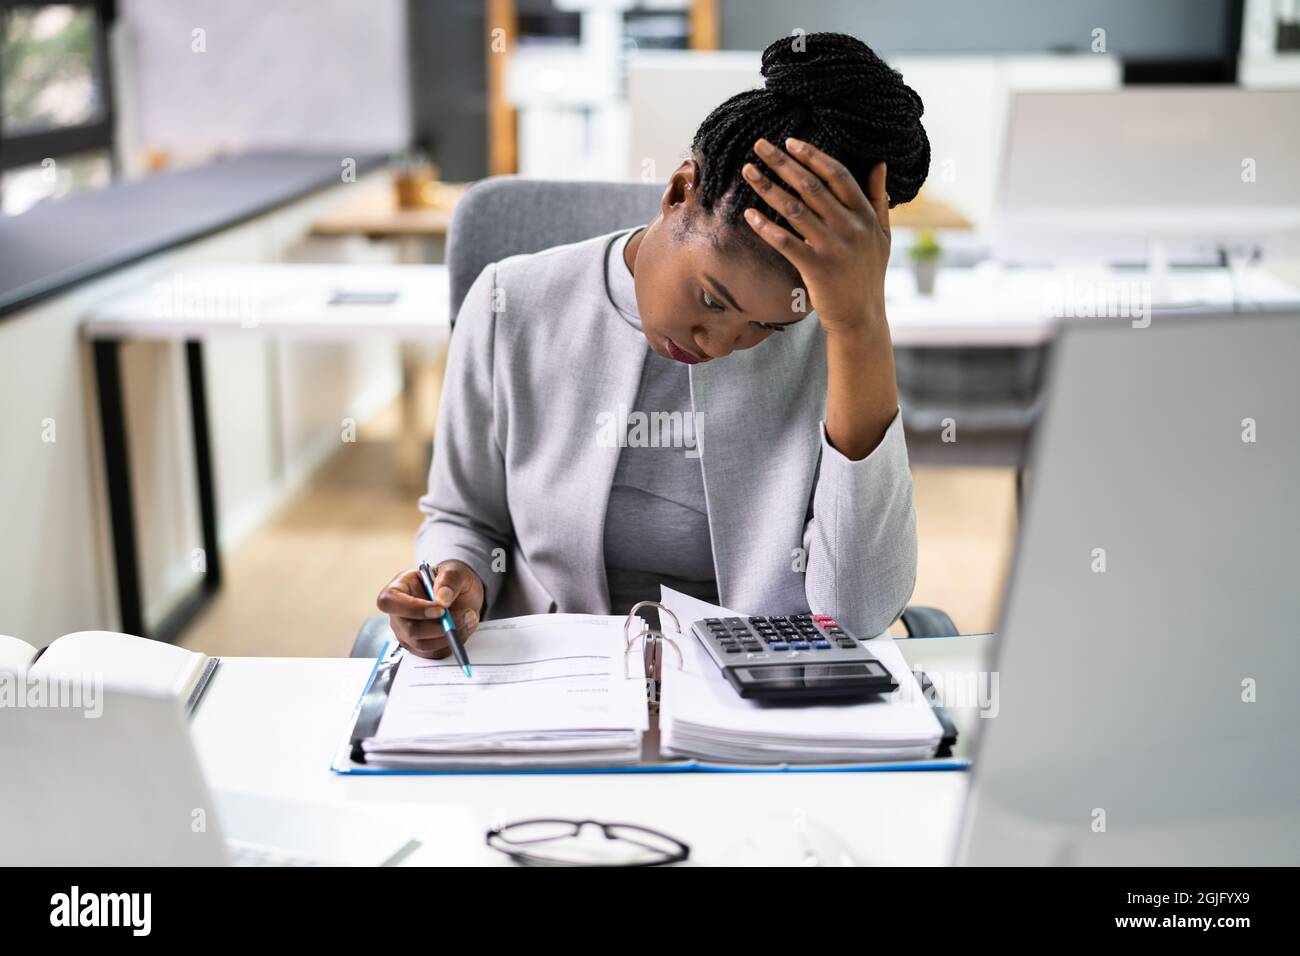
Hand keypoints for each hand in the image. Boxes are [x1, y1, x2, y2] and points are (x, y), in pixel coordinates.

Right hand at [376, 560, 483, 659]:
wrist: (462, 594)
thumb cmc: (451, 580)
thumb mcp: (454, 571)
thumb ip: (449, 580)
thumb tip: (442, 599)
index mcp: (399, 588)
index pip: (389, 602)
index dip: (412, 609)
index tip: (440, 610)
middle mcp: (399, 613)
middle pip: (408, 629)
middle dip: (439, 627)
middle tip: (465, 615)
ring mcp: (407, 632)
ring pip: (423, 645)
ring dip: (449, 635)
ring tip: (469, 618)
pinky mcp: (420, 646)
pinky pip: (434, 653)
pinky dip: (452, 644)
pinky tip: (463, 628)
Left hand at [740, 137, 890, 335]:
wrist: (862, 315)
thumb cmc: (869, 272)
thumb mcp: (882, 234)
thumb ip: (878, 198)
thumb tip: (879, 164)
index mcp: (865, 214)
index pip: (837, 175)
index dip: (813, 156)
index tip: (791, 142)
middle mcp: (850, 226)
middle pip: (811, 186)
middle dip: (783, 163)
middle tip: (760, 145)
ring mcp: (832, 247)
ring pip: (794, 210)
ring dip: (768, 188)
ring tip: (748, 171)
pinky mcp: (815, 267)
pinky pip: (785, 242)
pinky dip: (766, 227)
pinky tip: (749, 214)